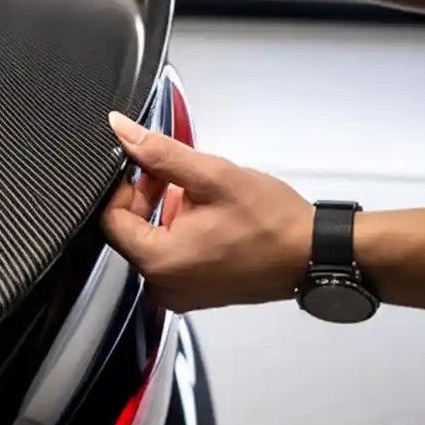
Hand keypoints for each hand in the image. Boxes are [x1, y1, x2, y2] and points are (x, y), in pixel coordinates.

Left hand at [102, 112, 312, 311]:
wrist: (313, 254)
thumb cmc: (272, 222)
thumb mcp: (213, 176)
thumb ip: (161, 153)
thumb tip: (122, 131)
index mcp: (159, 262)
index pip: (112, 217)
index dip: (126, 185)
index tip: (149, 166)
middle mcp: (162, 285)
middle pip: (129, 229)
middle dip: (148, 195)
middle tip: (175, 173)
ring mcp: (179, 293)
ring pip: (150, 240)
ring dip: (165, 211)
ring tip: (199, 193)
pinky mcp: (194, 292)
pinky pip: (171, 256)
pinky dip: (179, 231)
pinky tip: (207, 215)